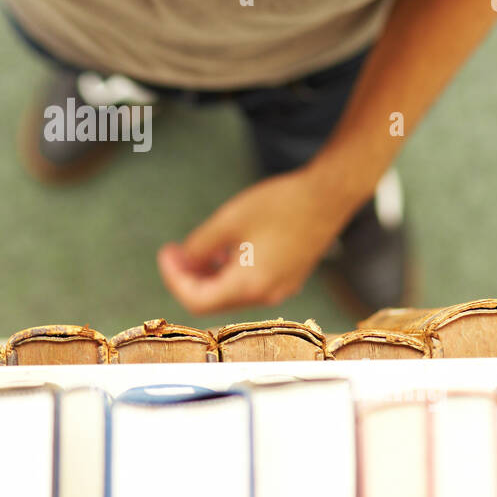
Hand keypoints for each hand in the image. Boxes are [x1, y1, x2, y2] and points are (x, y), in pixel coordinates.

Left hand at [157, 168, 350, 314]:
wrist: (329, 196)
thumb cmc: (280, 205)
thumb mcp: (229, 221)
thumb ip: (200, 246)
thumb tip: (184, 261)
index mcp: (249, 286)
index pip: (197, 300)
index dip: (174, 279)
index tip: (166, 253)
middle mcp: (266, 295)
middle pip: (214, 300)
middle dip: (189, 277)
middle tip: (175, 251)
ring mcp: (281, 288)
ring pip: (233, 293)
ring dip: (209, 275)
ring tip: (196, 249)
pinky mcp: (290, 277)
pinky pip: (251, 284)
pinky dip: (231, 272)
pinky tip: (224, 249)